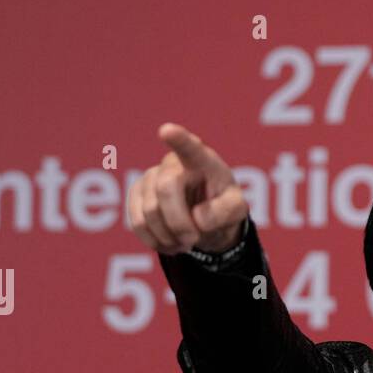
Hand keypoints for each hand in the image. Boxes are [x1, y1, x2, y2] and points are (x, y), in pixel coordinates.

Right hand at [128, 122, 247, 255]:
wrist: (205, 221)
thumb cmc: (222, 207)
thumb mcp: (236, 210)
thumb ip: (226, 211)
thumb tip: (197, 217)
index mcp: (202, 160)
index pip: (190, 148)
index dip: (178, 139)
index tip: (166, 130)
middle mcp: (172, 163)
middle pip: (166, 190)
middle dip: (179, 222)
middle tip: (193, 240)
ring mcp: (150, 177)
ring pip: (149, 212)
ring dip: (169, 236)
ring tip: (185, 241)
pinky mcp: (136, 195)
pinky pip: (137, 224)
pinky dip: (155, 241)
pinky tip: (170, 243)